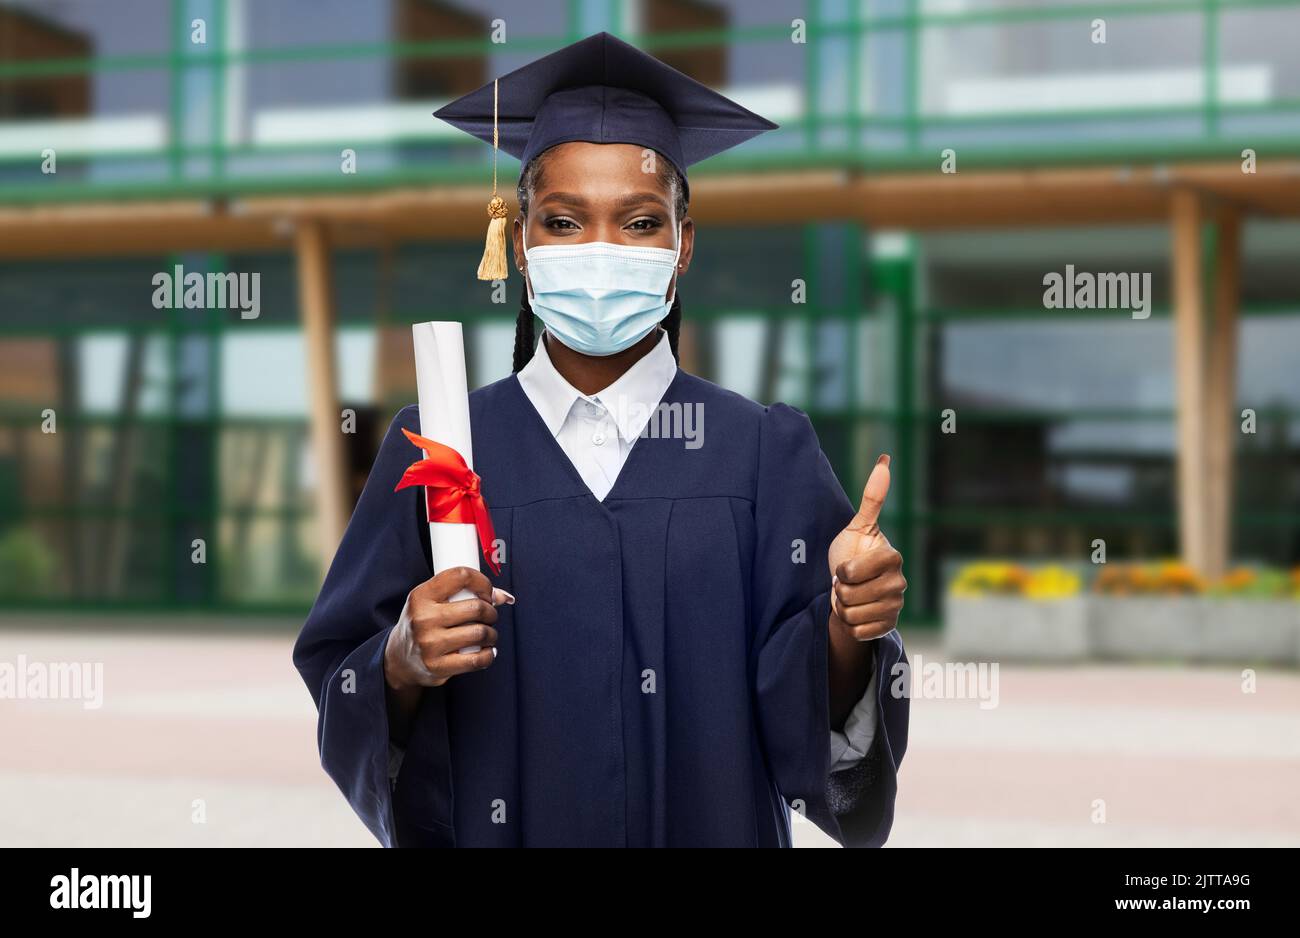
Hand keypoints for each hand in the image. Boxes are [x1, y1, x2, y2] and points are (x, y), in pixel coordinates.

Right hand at [383, 566, 513, 691]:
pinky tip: (487, 651)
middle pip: (476, 607)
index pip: (460, 576)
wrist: (399, 658)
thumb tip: (503, 596)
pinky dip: (489, 655)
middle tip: (489, 616)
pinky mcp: (438, 667)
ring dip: (492, 634)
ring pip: (480, 633)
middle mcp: (423, 618)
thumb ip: (462, 594)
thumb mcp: (431, 602)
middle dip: (491, 612)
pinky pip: (477, 659)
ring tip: (488, 635)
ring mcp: (429, 644)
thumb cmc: (422, 624)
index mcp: (421, 596)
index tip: (487, 592)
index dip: (482, 582)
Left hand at [826, 454, 905, 641]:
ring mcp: (896, 607)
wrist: (851, 588)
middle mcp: (900, 583)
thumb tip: (885, 461)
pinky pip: (856, 630)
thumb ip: (872, 498)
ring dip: (842, 607)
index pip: (849, 572)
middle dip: (839, 590)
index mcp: (893, 557)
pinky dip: (849, 624)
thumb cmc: (852, 553)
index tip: (844, 567)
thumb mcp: (857, 527)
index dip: (839, 571)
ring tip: (850, 597)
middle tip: (846, 583)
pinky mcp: (888, 627)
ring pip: (851, 614)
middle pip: (848, 595)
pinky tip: (856, 613)